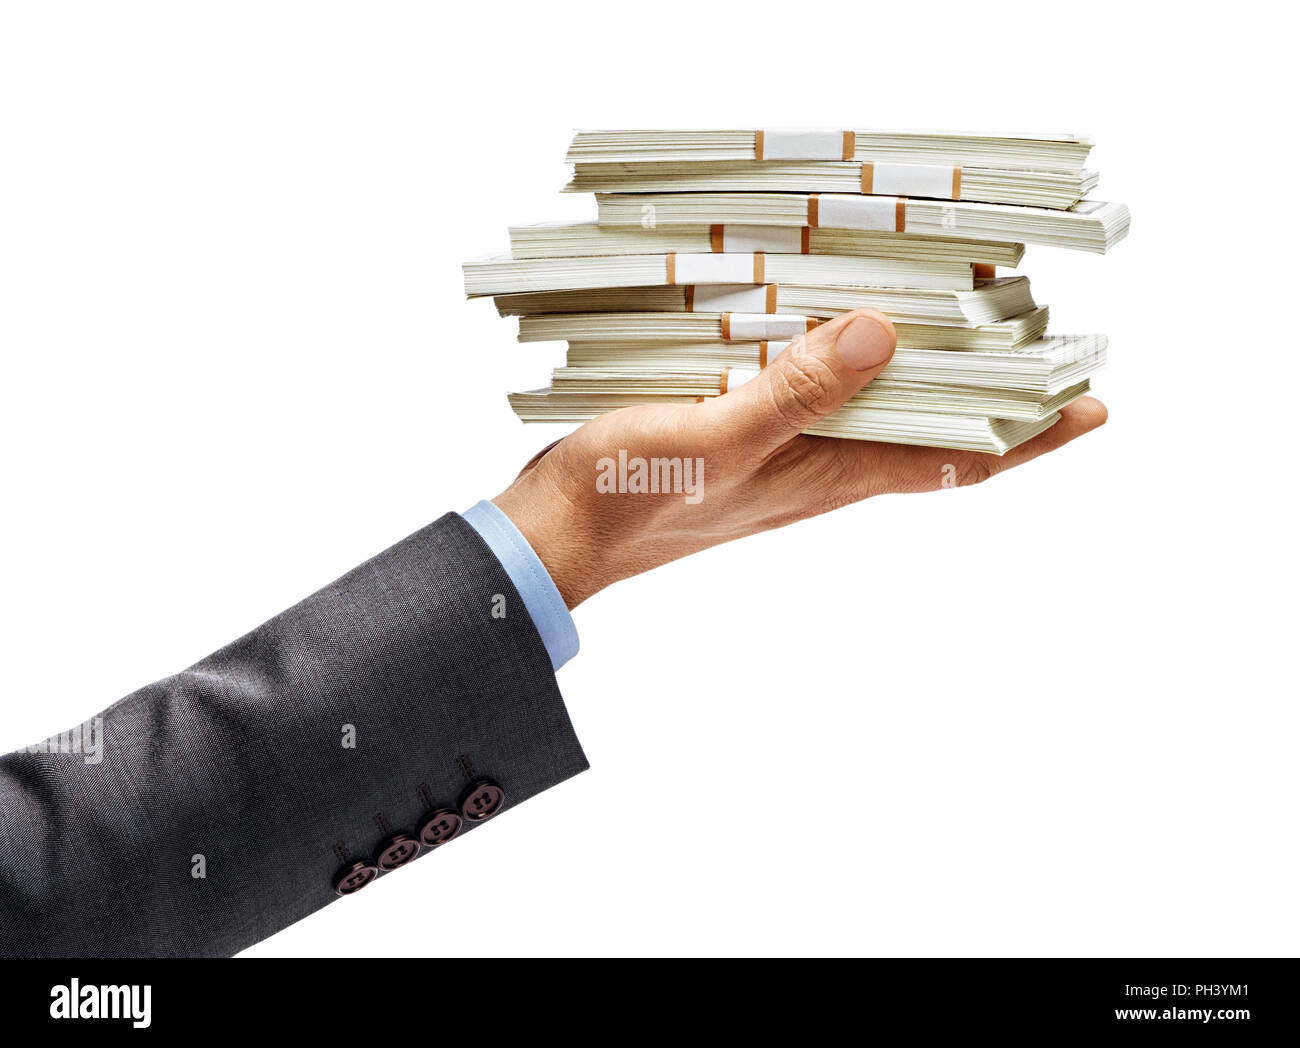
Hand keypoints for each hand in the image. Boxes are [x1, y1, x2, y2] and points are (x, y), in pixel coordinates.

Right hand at [494, 308, 1106, 607]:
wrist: (556, 533)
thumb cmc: (631, 499)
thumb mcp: (717, 440)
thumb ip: (795, 392)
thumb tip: (882, 336)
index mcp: (828, 474)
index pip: (954, 457)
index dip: (1029, 438)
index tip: (1093, 407)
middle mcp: (818, 465)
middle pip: (925, 425)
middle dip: (984, 383)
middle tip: (1028, 325)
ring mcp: (778, 451)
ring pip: (870, 404)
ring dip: (916, 364)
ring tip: (948, 308)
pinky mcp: (738, 430)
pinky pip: (812, 388)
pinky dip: (839, 355)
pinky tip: (826, 321)